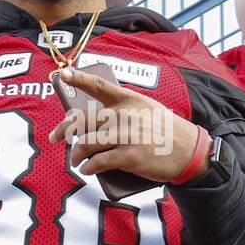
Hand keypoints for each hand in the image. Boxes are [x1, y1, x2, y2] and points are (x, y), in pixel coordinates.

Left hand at [47, 66, 208, 183]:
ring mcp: (126, 135)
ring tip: (76, 160)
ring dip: (76, 155)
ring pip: (87, 143)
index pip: (100, 86)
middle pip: (83, 119)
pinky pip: (99, 162)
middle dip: (64, 130)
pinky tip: (86, 169)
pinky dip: (89, 167)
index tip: (64, 75)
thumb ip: (125, 110)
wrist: (190, 150)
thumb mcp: (148, 109)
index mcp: (129, 100)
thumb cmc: (167, 131)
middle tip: (55, 137)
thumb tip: (97, 124)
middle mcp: (124, 115)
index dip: (79, 79)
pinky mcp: (130, 156)